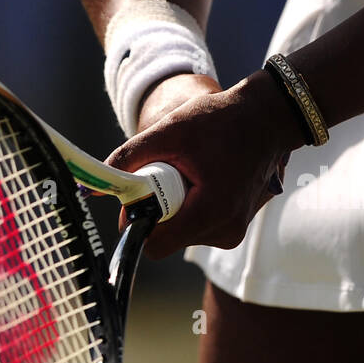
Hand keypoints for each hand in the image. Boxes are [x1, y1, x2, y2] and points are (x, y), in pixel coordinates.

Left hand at [105, 70, 306, 258]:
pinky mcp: (238, 225)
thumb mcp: (170, 132)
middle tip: (168, 173)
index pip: (156, 245)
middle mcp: (226, 231)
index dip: (139, 222)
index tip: (139, 195)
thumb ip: (129, 158)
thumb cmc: (222, 120)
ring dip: (177, 207)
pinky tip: (205, 177)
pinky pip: (201, 225)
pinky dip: (194, 205)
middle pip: (169, 238)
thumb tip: (94, 185)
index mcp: (211, 213)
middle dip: (159, 210)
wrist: (269, 116)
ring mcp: (235, 231)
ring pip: (184, 232)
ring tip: (192, 171)